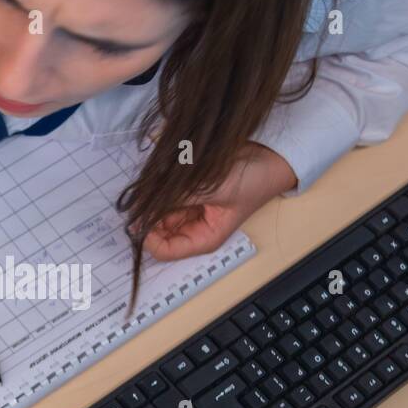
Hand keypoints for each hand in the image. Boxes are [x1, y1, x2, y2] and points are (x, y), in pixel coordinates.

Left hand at [142, 143, 296, 260]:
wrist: (270, 157)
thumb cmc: (252, 182)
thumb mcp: (214, 192)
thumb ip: (180, 198)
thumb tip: (143, 205)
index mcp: (203, 239)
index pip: (164, 250)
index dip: (147, 236)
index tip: (137, 214)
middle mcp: (193, 228)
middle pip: (156, 229)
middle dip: (146, 214)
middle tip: (139, 192)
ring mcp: (189, 208)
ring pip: (157, 209)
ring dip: (152, 196)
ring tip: (152, 179)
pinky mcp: (188, 190)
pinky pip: (164, 191)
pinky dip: (159, 184)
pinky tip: (159, 171)